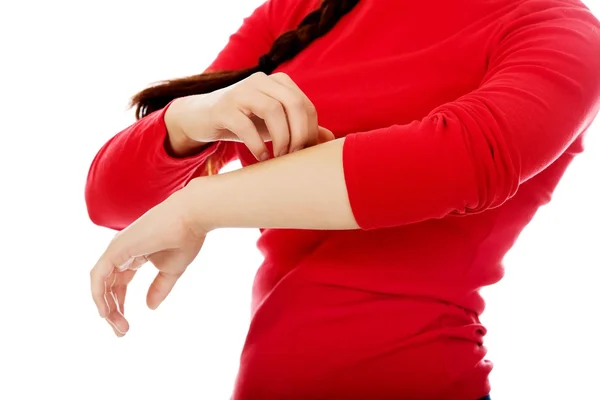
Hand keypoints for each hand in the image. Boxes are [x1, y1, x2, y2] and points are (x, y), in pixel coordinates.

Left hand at [89, 191, 205, 335]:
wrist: (192, 217)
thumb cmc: (186, 238)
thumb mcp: (172, 270)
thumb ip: (159, 288)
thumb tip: (149, 307)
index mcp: (134, 254)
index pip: (119, 283)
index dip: (120, 305)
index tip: (126, 326)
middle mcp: (121, 251)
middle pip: (108, 285)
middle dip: (112, 310)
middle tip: (122, 332)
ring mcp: (117, 248)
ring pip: (100, 283)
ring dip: (105, 307)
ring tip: (118, 327)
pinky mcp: (116, 248)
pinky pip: (99, 276)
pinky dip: (98, 294)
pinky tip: (104, 312)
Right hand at [165, 72, 334, 159]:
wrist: (203, 118)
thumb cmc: (246, 122)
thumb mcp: (275, 125)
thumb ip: (301, 129)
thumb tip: (330, 140)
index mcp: (279, 83)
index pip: (306, 106)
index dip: (310, 132)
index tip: (303, 153)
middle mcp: (261, 81)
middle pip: (294, 104)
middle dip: (299, 135)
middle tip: (293, 156)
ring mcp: (240, 91)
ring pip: (273, 110)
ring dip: (281, 139)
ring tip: (278, 157)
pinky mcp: (223, 107)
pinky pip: (246, 124)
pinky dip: (257, 144)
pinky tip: (260, 156)